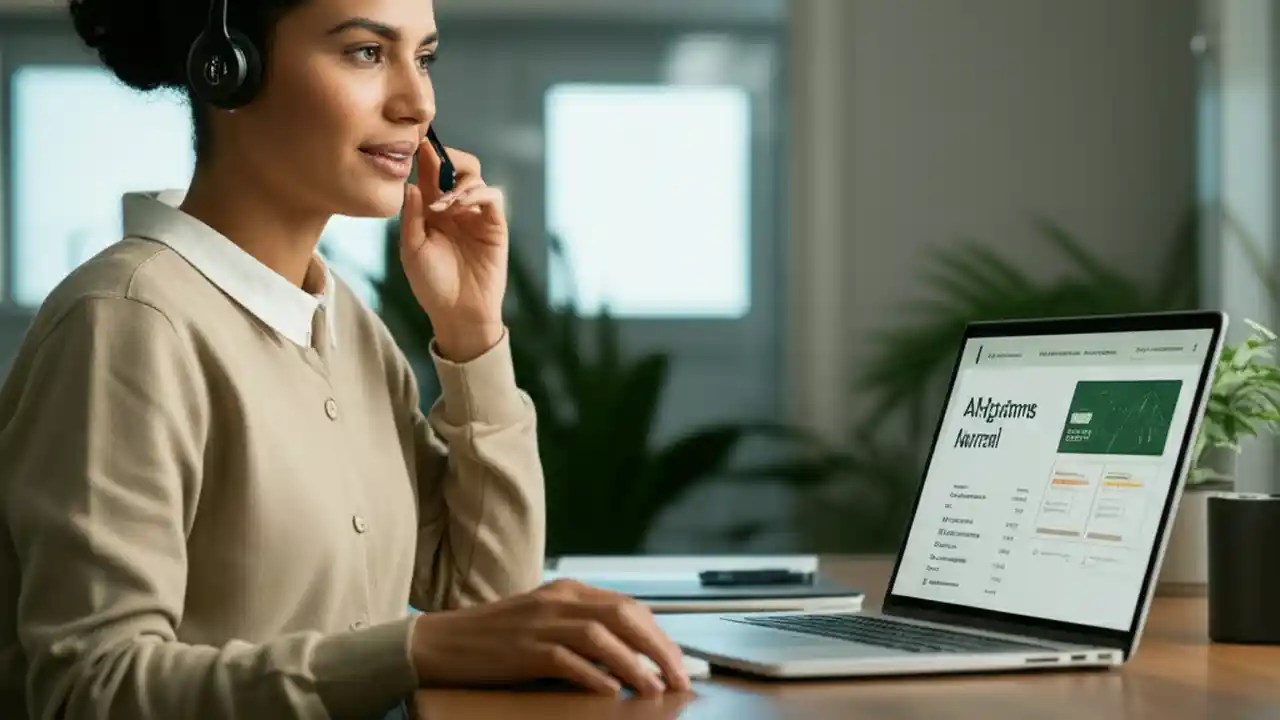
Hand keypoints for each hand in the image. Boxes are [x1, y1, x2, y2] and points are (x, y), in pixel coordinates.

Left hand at [401, 138, 507, 361]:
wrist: (457, 312)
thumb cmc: (431, 285)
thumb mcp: (412, 249)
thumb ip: (411, 216)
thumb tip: (410, 183)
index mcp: (432, 209)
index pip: (431, 172)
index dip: (425, 155)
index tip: (414, 142)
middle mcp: (455, 207)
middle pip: (458, 165)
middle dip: (447, 157)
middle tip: (431, 158)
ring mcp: (477, 214)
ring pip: (475, 177)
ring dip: (457, 181)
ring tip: (442, 204)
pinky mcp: (495, 225)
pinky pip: (492, 196)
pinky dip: (475, 194)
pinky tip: (458, 207)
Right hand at [410, 579, 692, 694]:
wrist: (441, 642)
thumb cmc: (496, 637)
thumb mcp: (545, 620)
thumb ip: (582, 627)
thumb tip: (631, 655)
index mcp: (568, 590)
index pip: (629, 606)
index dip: (660, 635)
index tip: (680, 662)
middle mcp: (559, 600)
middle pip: (624, 616)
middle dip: (659, 648)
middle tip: (681, 678)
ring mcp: (540, 623)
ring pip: (602, 636)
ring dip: (635, 663)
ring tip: (655, 688)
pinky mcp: (523, 649)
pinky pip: (567, 659)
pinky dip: (594, 675)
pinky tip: (612, 691)